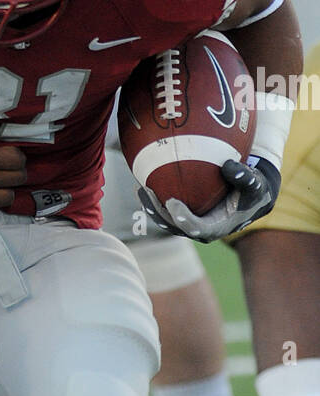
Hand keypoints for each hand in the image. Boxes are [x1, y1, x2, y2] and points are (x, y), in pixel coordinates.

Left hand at [140, 157, 280, 241]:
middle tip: (145, 191)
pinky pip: (166, 210)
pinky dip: (156, 198)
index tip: (171, 201)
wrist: (251, 196)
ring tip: (140, 187)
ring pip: (165, 220)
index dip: (182, 218)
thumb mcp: (255, 184)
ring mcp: (190, 223)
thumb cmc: (253, 189)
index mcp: (216, 228)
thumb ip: (244, 176)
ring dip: (151, 206)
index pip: (194, 228)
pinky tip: (145, 181)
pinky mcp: (184, 215)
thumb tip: (228, 165)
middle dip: (156, 211)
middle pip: (172, 225)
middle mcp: (199, 229)